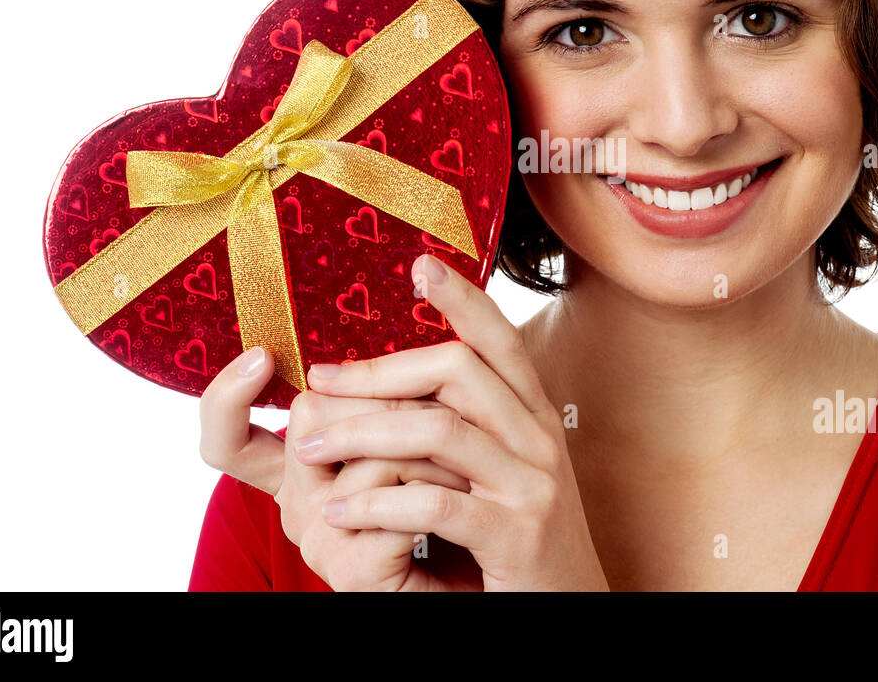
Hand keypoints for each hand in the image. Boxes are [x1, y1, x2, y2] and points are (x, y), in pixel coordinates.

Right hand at [199, 344, 482, 590]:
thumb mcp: (419, 440)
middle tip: (454, 419)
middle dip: (395, 401)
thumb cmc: (453, 507)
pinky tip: (465, 509)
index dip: (225, 399)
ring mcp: (317, 538)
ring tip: (469, 470)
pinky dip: (444, 496)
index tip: (258, 356)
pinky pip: (398, 502)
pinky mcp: (350, 572)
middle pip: (313, 413)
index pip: (228, 436)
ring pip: (369, 449)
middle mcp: (296, 502)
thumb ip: (396, 391)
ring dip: (435, 449)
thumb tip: (416, 290)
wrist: (483, 586)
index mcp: (303, 467)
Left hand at [295, 252, 609, 590]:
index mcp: (532, 416)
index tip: (419, 266)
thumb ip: (462, 428)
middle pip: (459, 370)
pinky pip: (436, 504)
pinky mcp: (516, 534)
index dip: (463, 299)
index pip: (499, 340)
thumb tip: (399, 388)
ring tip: (310, 447)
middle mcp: (538, 439)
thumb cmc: (518, 541)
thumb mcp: (500, 472)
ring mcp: (532, 484)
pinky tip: (339, 512)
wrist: (567, 610)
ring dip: (362, 433)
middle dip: (380, 371)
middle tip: (320, 381)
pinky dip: (378, 505)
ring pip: (439, 430)